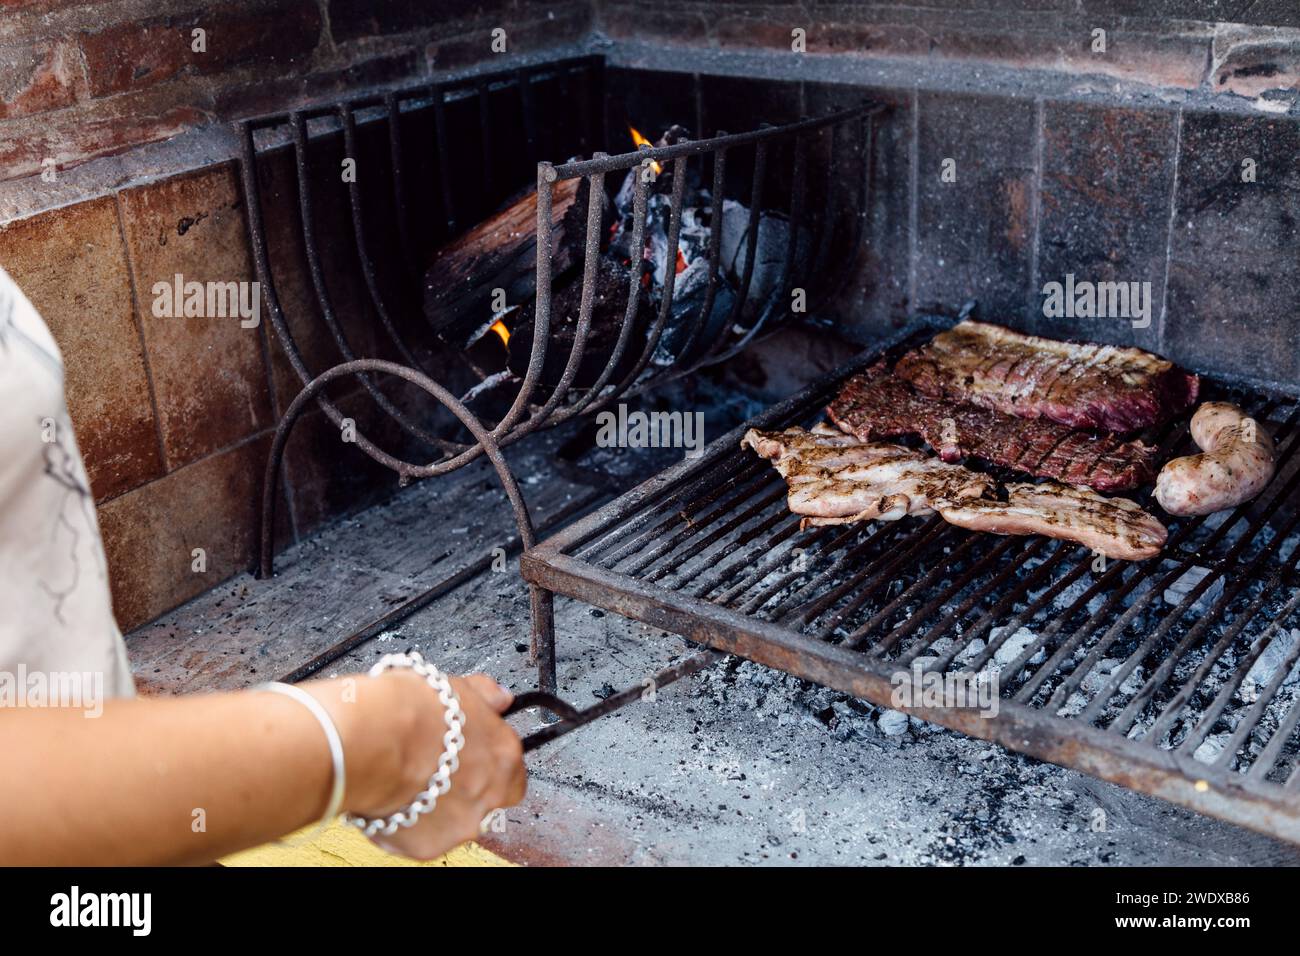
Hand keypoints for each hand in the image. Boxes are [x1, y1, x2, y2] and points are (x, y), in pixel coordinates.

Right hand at [315, 671, 525, 859]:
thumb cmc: (406, 712)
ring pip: (456, 821)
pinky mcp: (429, 845)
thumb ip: (485, 695)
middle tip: (434, 769)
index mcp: (503, 753)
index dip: (487, 763)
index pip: (512, 769)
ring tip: (407, 782)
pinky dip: (410, 823)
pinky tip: (392, 799)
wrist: (370, 742)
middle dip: (465, 788)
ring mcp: (461, 823)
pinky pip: (423, 837)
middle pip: (488, 798)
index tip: (467, 754)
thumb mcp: (453, 686)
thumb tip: (498, 698)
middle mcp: (490, 792)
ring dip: (438, 806)